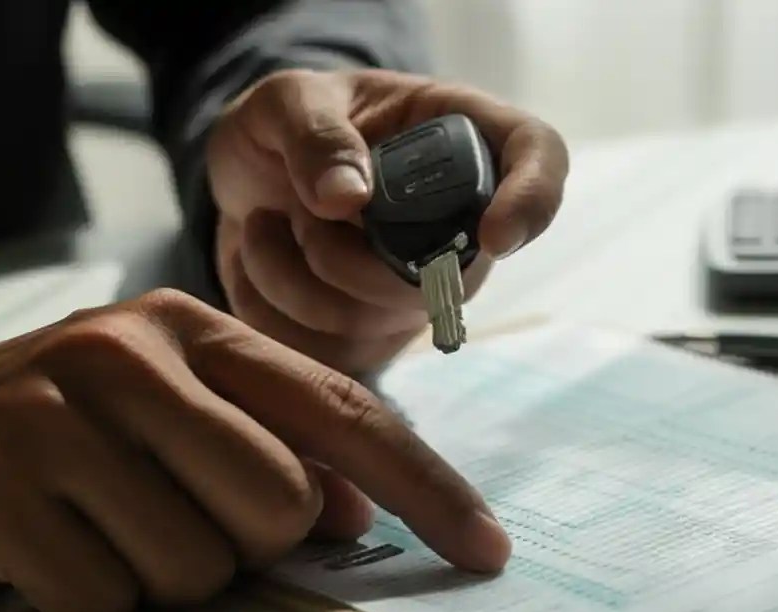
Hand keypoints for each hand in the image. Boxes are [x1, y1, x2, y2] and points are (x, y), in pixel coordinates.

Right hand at [0, 290, 508, 611]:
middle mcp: (128, 357)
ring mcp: (53, 420)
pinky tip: (48, 550)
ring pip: (197, 567)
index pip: (343, 410)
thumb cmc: (66, 427)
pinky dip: (90, 601)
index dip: (425, 485)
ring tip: (103, 526)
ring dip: (163, 576)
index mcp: (193, 330)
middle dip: (250, 545)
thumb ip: (271, 446)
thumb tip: (355, 513)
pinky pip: (105, 603)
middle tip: (179, 517)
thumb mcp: (172, 409)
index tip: (486, 547)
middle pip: (280, 506)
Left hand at [206, 68, 568, 375]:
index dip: (534, 201)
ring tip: (274, 222)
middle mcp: (457, 216)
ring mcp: (422, 281)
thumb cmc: (283, 126)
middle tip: (303, 213)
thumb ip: (314, 134)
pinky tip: (265, 255)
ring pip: (393, 316)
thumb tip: (349, 199)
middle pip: (464, 270)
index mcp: (460, 133)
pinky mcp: (376, 330)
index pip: (540, 158)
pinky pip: (339, 345)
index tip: (494, 237)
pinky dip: (279, 301)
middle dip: (362, 259)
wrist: (238, 184)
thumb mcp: (286, 100)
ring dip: (308, 274)